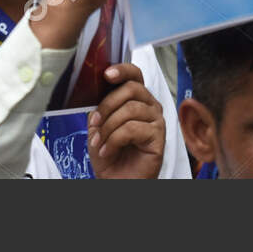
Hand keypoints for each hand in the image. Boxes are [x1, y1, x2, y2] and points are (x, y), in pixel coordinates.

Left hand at [88, 62, 165, 178]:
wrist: (116, 180)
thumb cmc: (110, 155)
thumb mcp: (98, 128)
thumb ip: (99, 109)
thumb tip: (93, 93)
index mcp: (137, 99)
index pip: (135, 75)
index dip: (122, 70)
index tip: (106, 74)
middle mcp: (150, 106)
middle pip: (131, 89)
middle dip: (107, 106)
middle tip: (95, 124)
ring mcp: (156, 120)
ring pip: (130, 109)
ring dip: (108, 128)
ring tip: (100, 143)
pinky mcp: (158, 136)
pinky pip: (132, 128)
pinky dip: (114, 140)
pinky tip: (108, 151)